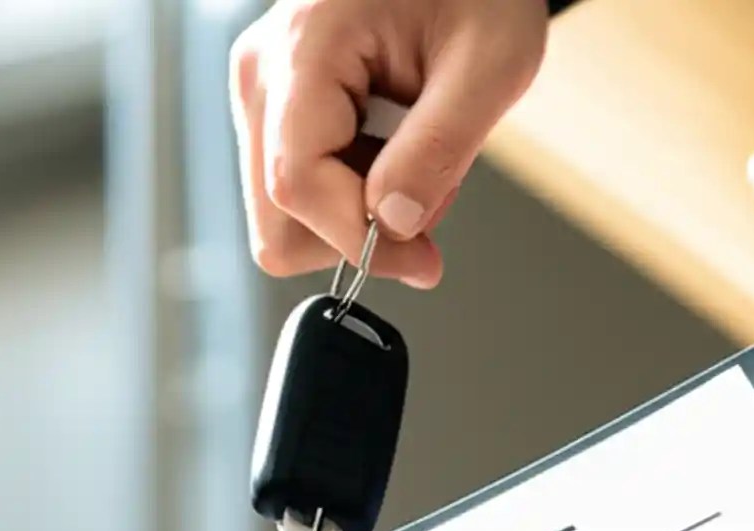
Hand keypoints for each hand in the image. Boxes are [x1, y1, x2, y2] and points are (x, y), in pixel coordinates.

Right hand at [229, 0, 549, 287]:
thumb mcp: (490, 63)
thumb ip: (439, 150)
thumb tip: (393, 228)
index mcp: (305, 48)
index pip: (297, 186)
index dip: (358, 241)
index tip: (423, 259)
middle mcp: (264, 73)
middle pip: (276, 221)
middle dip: (355, 232)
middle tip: (424, 197)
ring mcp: (263, 92)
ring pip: (284, 217)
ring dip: (356, 212)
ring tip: (413, 156)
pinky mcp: (277, 109)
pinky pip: (299, 189)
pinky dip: (350, 192)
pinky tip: (391, 148)